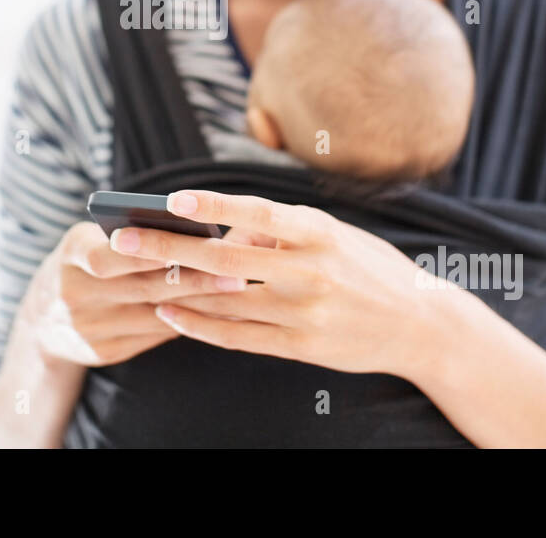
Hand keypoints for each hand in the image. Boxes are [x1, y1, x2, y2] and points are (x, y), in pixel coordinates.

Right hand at [20, 220, 251, 367]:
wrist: (41, 321)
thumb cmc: (81, 264)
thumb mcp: (87, 241)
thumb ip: (127, 236)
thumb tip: (188, 228)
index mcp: (70, 256)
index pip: (108, 256)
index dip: (148, 252)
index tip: (191, 244)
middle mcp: (75, 294)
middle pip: (143, 287)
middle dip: (193, 278)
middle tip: (236, 271)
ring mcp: (89, 328)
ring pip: (154, 313)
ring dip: (198, 302)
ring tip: (235, 291)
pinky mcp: (104, 352)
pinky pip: (153, 335)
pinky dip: (185, 320)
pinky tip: (214, 311)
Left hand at [108, 190, 456, 378]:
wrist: (421, 325)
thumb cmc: (368, 268)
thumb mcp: (333, 235)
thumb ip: (281, 232)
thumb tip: (226, 232)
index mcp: (317, 232)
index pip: (256, 212)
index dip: (212, 206)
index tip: (172, 199)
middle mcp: (309, 270)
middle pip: (223, 258)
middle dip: (168, 248)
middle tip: (124, 239)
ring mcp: (303, 312)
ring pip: (223, 301)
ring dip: (175, 288)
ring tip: (137, 276)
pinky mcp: (300, 347)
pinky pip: (237, 337)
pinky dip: (199, 326)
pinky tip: (171, 315)